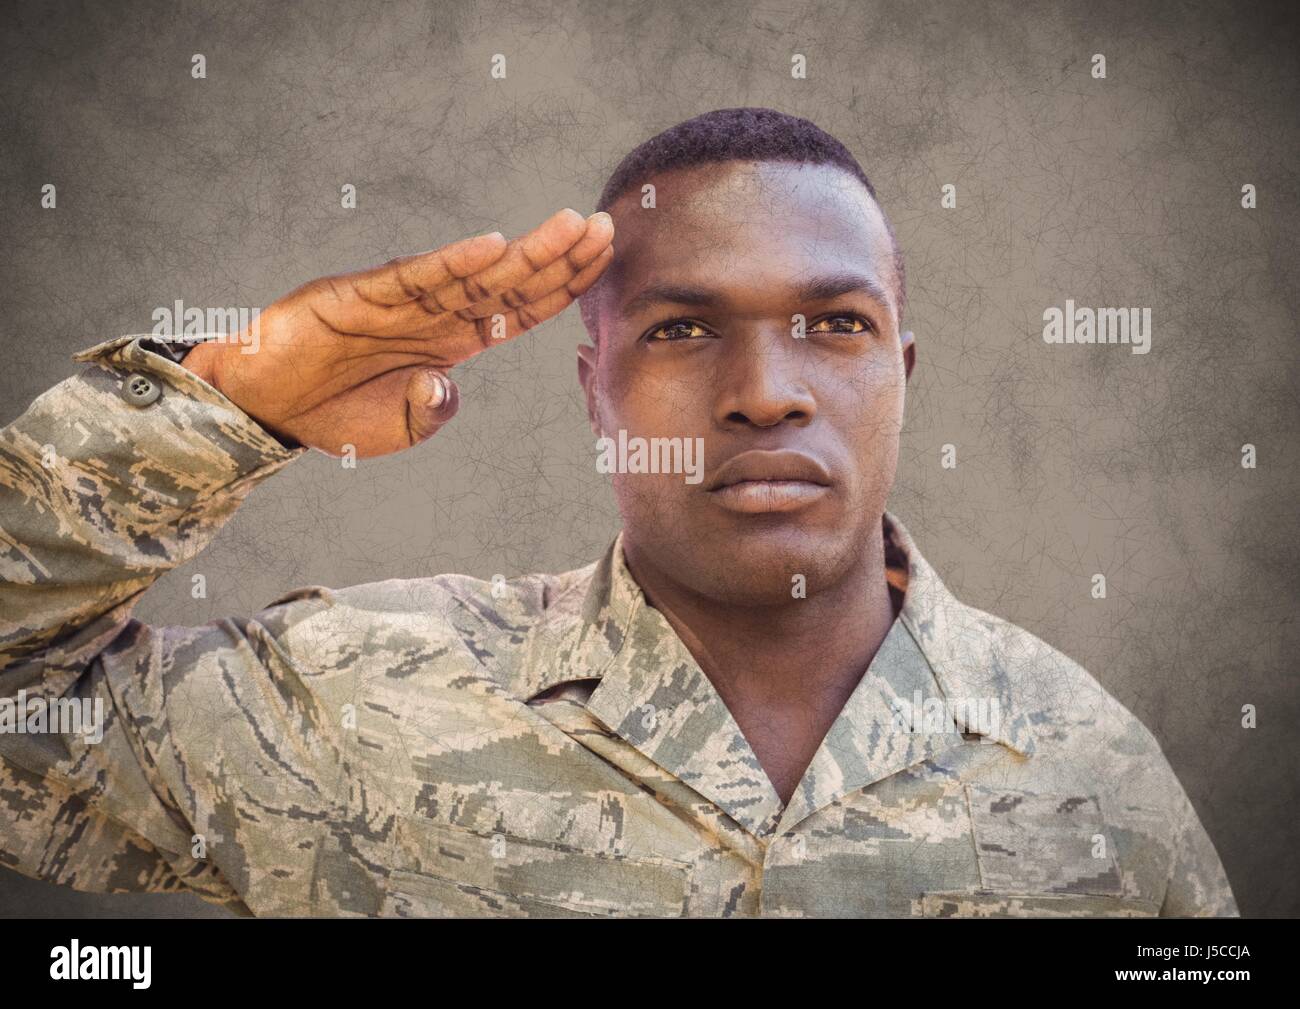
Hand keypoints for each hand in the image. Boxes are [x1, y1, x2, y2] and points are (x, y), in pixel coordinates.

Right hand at [184, 208, 613, 456]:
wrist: (265, 406)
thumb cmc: (335, 414)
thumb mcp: (400, 428)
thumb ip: (432, 412)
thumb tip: (446, 386)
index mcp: (452, 343)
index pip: (521, 308)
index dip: (564, 285)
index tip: (603, 259)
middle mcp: (435, 315)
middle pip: (510, 281)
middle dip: (561, 256)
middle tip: (606, 225)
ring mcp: (400, 301)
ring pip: (473, 272)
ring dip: (524, 251)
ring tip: (571, 225)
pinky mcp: (359, 295)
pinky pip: (413, 278)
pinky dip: (450, 263)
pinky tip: (490, 247)